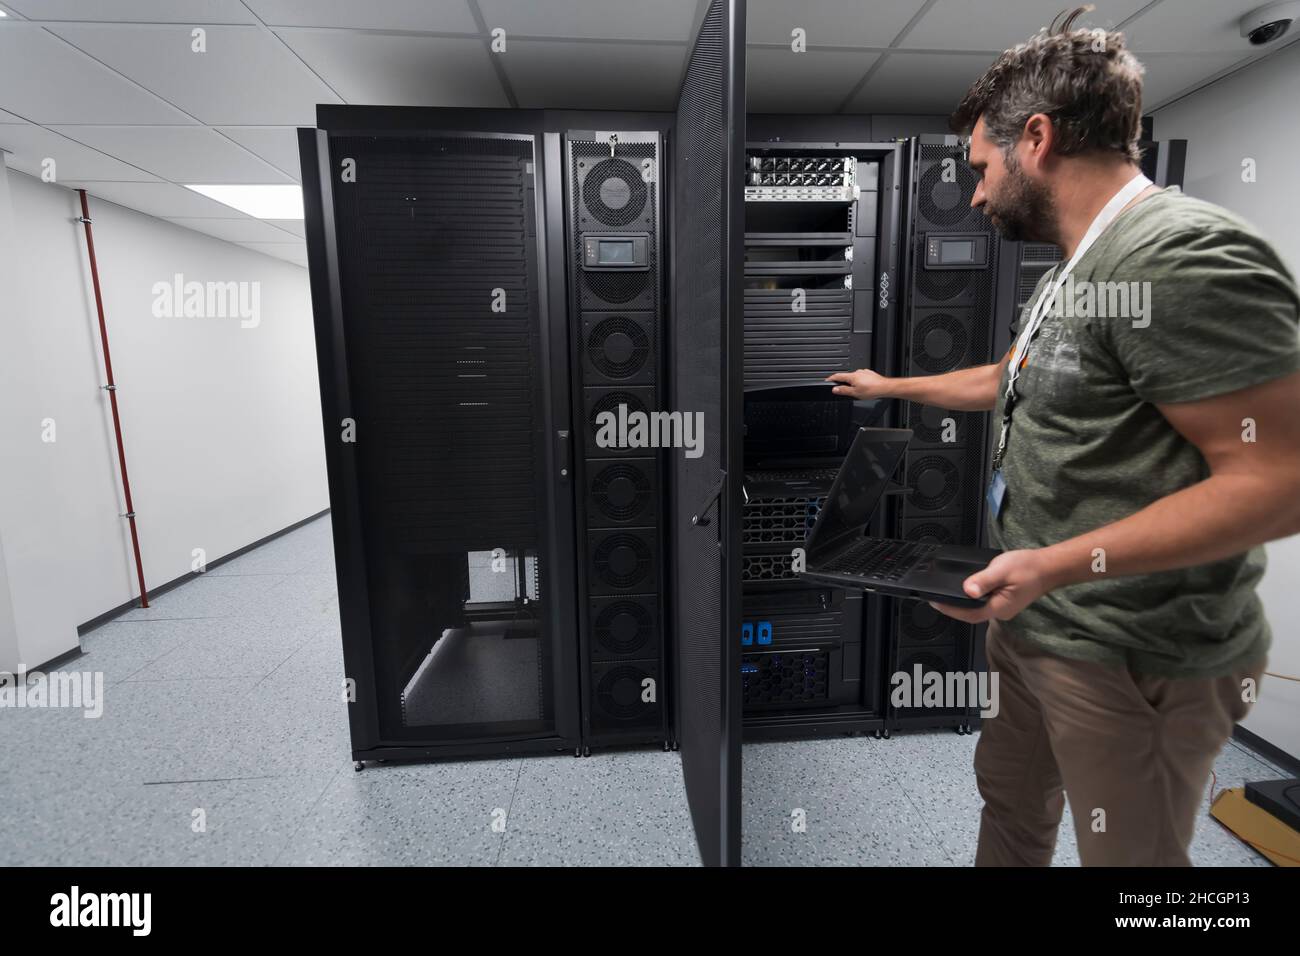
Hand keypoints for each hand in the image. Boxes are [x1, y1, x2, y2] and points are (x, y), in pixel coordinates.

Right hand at [826, 368, 891, 400]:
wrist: (885, 387)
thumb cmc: (872, 390)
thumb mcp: (855, 393)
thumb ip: (843, 391)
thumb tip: (835, 389)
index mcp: (852, 376)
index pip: (837, 376)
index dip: (831, 378)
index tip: (827, 380)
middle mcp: (857, 372)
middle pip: (846, 377)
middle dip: (843, 383)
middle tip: (843, 390)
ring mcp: (864, 372)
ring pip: (854, 377)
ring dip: (853, 383)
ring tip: (857, 391)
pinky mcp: (869, 374)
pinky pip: (861, 377)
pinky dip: (860, 382)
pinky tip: (864, 388)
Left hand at [928, 549, 1054, 623]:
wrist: (1050, 567)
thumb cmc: (1028, 567)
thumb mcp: (1002, 570)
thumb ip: (984, 581)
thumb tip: (967, 590)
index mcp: (999, 608)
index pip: (969, 614)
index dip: (950, 610)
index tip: (934, 602)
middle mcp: (1001, 612)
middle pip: (972, 613)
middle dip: (954, 608)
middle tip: (936, 597)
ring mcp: (1004, 608)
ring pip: (979, 608)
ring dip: (963, 603)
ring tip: (946, 593)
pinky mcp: (1006, 601)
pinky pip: (986, 602)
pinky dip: (974, 597)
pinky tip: (967, 589)